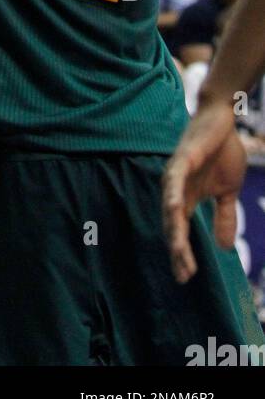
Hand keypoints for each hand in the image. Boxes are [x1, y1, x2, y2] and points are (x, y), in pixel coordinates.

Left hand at [162, 100, 246, 283]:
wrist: (223, 120)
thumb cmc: (222, 151)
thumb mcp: (228, 191)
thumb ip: (224, 216)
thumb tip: (225, 248)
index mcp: (186, 198)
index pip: (180, 231)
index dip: (181, 254)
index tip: (185, 278)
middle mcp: (175, 189)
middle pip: (171, 225)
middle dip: (176, 251)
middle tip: (182, 275)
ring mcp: (176, 175)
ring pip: (170, 209)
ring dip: (174, 231)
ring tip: (179, 254)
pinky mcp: (181, 159)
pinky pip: (173, 181)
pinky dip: (172, 197)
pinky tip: (175, 212)